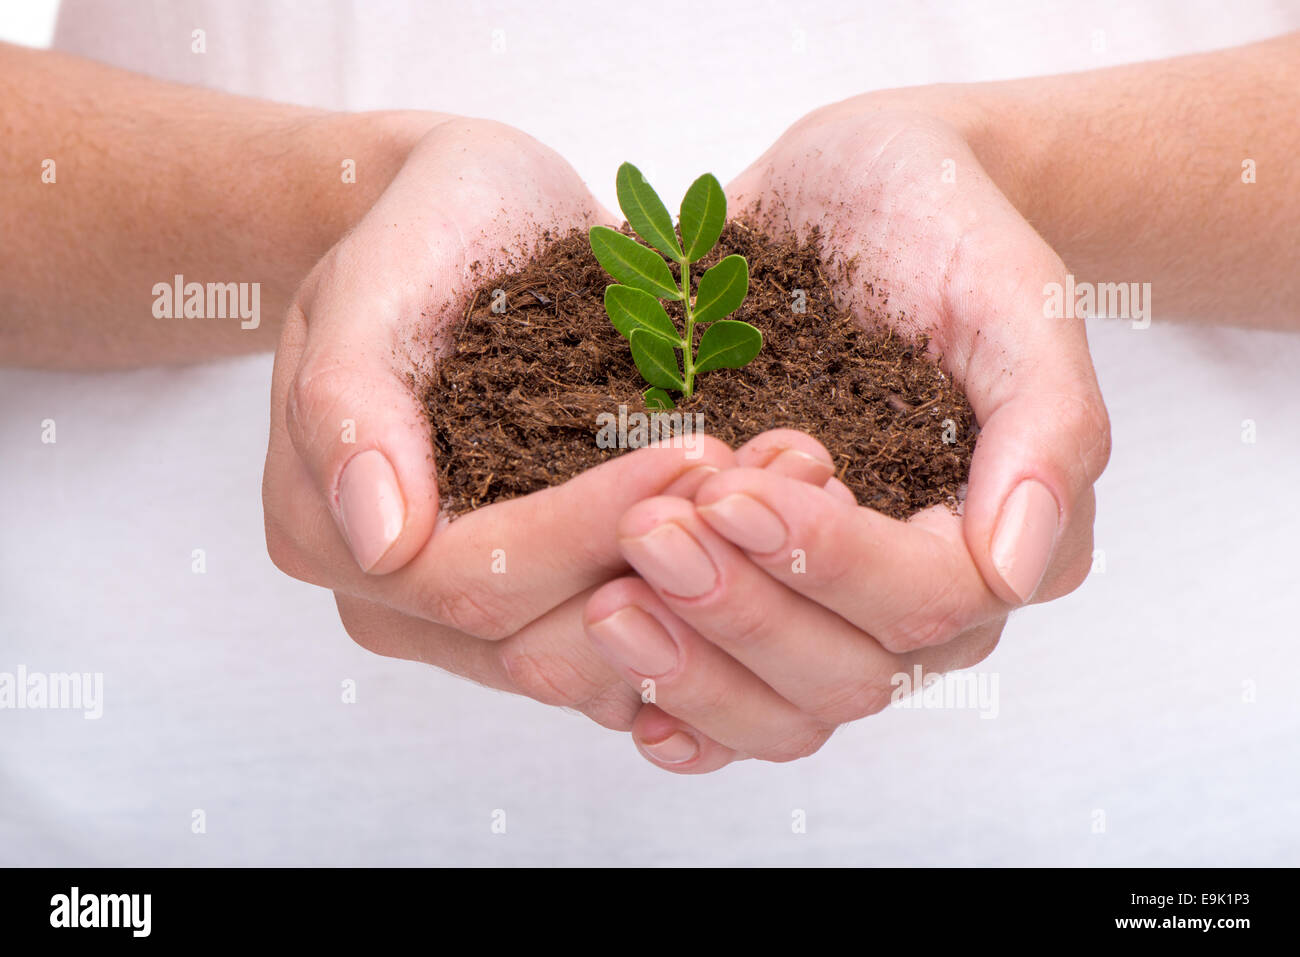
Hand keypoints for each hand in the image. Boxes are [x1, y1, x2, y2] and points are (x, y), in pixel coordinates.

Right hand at [263, 116, 728, 728]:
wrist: (467, 224)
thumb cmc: (426, 231)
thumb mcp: (373, 276)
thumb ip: (347, 400)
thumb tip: (378, 539)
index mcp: (330, 533)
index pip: (474, 579)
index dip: (588, 529)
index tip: (698, 449)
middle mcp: (397, 602)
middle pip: (542, 645)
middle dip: (670, 569)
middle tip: (777, 480)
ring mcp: (474, 622)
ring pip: (602, 664)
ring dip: (710, 596)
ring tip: (794, 498)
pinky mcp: (549, 610)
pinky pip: (636, 646)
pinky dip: (711, 603)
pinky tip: (776, 531)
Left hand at [583, 93, 1110, 770]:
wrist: (850, 195)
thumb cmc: (939, 228)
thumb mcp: (1011, 290)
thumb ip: (1047, 421)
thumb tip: (1018, 565)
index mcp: (997, 536)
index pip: (924, 599)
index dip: (829, 560)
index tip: (734, 488)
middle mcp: (917, 597)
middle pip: (844, 673)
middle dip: (740, 611)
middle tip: (648, 533)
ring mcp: (833, 609)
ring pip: (781, 710)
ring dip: (693, 669)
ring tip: (605, 602)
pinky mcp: (762, 598)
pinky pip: (728, 703)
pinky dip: (679, 708)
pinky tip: (622, 690)